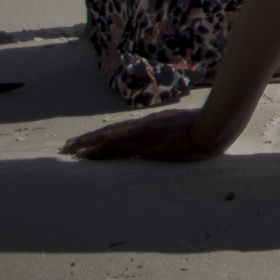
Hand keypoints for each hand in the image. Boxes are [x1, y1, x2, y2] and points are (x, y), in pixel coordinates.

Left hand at [61, 106, 224, 161]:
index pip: (126, 130)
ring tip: (69, 150)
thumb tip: (193, 138)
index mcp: (156, 124)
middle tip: (70, 145)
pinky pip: (108, 146)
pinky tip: (81, 156)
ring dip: (86, 143)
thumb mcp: (195, 130)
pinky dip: (93, 150)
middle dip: (90, 138)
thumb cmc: (209, 129)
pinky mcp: (137, 141)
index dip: (109, 135)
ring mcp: (140, 132)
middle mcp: (144, 125)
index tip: (96, 140)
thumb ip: (188, 133)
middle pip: (110, 131)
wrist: (210, 128)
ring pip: (104, 137)